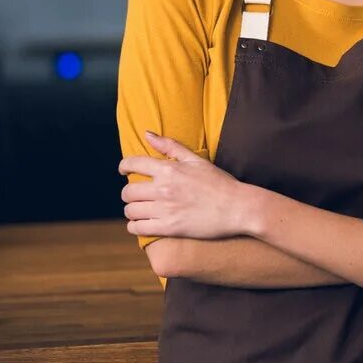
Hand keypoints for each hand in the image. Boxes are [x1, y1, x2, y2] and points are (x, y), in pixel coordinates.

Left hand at [119, 132, 247, 239]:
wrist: (238, 207)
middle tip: (137, 195)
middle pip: (128, 191)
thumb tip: (147, 134)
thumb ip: (170, 146)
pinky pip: (138, 228)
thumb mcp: (197, 160)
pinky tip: (141, 224)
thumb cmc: (220, 183)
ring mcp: (165, 209)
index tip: (124, 170)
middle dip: (129, 193)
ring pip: (130, 210)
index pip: (134, 164)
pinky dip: (135, 226)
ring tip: (140, 210)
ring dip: (132, 210)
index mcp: (170, 169)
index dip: (124, 166)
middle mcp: (163, 188)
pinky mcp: (168, 228)